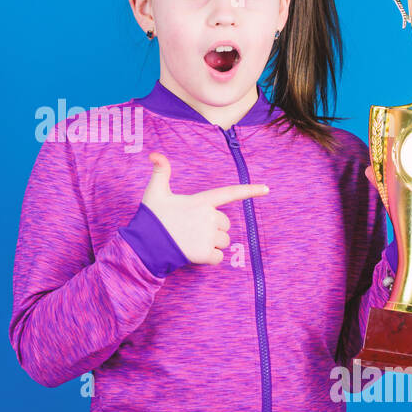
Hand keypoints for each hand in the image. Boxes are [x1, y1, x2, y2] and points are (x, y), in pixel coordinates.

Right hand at [142, 152, 268, 264]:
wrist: (145, 244)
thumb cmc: (152, 217)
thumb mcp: (155, 192)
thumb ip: (160, 172)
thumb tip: (154, 153)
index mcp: (201, 201)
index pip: (230, 193)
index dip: (249, 190)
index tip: (267, 189)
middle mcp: (209, 217)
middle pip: (225, 224)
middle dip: (214, 228)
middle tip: (192, 229)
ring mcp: (208, 236)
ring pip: (223, 241)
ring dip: (212, 244)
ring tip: (191, 241)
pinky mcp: (205, 254)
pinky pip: (218, 258)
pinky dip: (209, 258)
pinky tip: (193, 254)